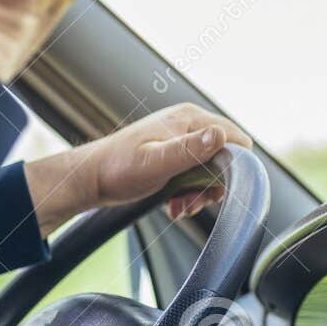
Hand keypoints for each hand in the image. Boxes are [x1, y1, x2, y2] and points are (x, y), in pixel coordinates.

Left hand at [24, 105, 253, 235]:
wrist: (90, 178)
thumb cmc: (117, 169)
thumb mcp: (155, 162)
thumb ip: (188, 150)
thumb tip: (220, 135)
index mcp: (189, 118)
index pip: (236, 140)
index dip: (232, 169)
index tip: (210, 192)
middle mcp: (189, 123)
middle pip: (225, 157)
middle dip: (213, 186)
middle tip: (190, 203)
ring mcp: (181, 138)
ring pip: (211, 170)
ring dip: (200, 193)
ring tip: (179, 207)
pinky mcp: (174, 153)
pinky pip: (195, 174)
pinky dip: (190, 192)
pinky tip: (174, 205)